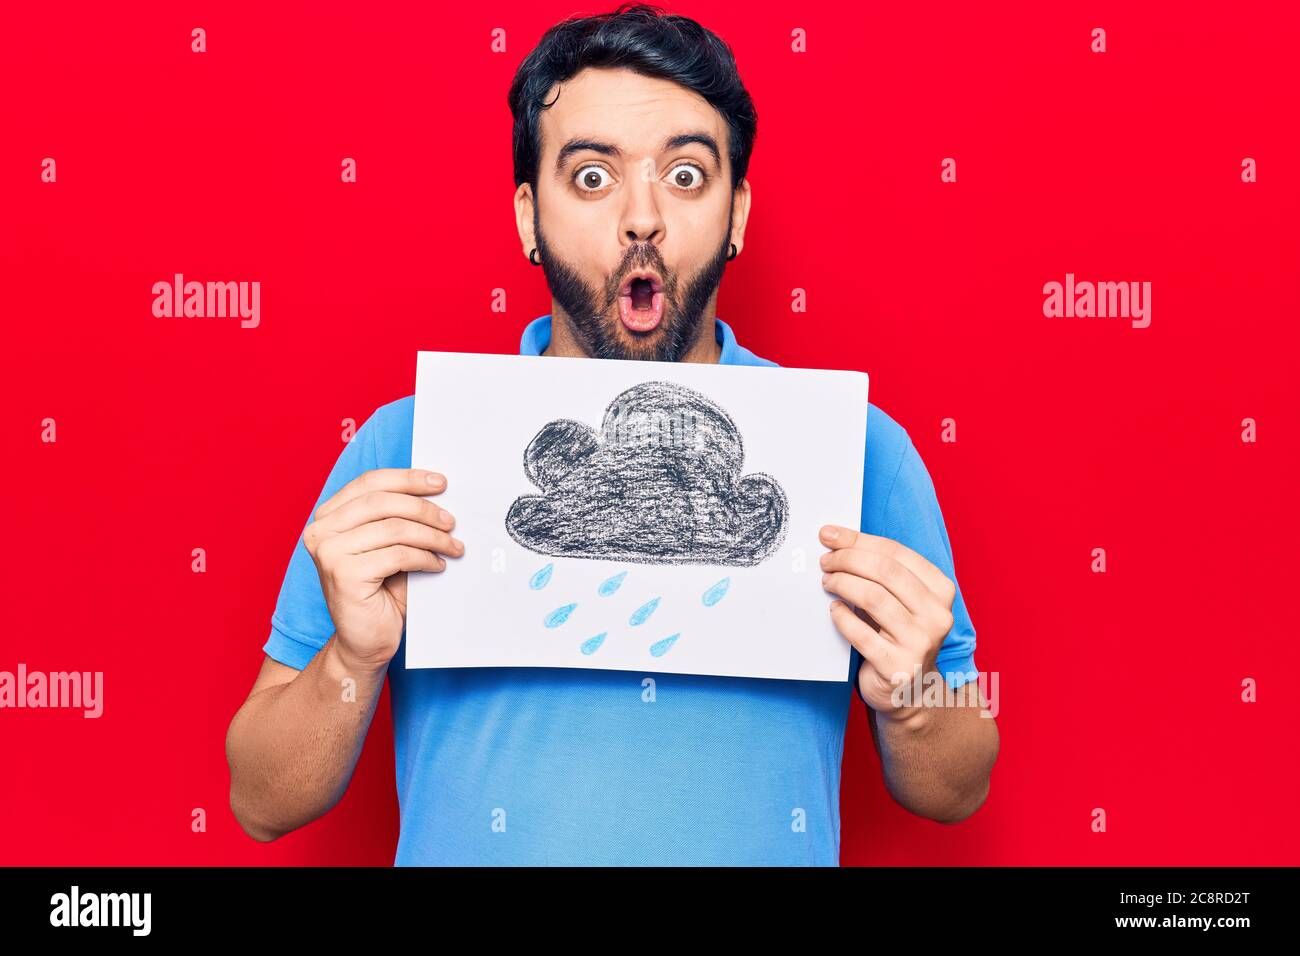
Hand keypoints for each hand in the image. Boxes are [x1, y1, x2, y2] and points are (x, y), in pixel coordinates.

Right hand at [302, 468, 463, 671]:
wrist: (365, 641)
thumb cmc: (380, 591)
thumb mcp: (387, 545)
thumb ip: (397, 517)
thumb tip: (437, 490)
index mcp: (329, 516)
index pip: (370, 483)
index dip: (408, 479)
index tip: (440, 482)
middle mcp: (321, 531)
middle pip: (382, 501)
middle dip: (424, 508)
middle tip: (452, 521)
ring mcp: (329, 552)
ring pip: (394, 528)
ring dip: (432, 536)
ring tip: (452, 546)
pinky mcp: (344, 574)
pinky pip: (398, 555)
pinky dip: (425, 558)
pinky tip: (437, 565)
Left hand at [818, 525, 956, 719]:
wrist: (910, 690)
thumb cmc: (898, 635)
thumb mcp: (901, 600)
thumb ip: (880, 572)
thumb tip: (836, 538)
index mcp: (941, 590)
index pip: (896, 553)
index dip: (859, 540)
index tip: (829, 535)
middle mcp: (937, 615)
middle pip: (885, 571)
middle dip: (847, 559)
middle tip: (825, 561)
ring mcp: (920, 643)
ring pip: (873, 598)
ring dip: (842, 584)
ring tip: (827, 582)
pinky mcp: (898, 667)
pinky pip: (861, 634)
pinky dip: (842, 617)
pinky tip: (834, 610)